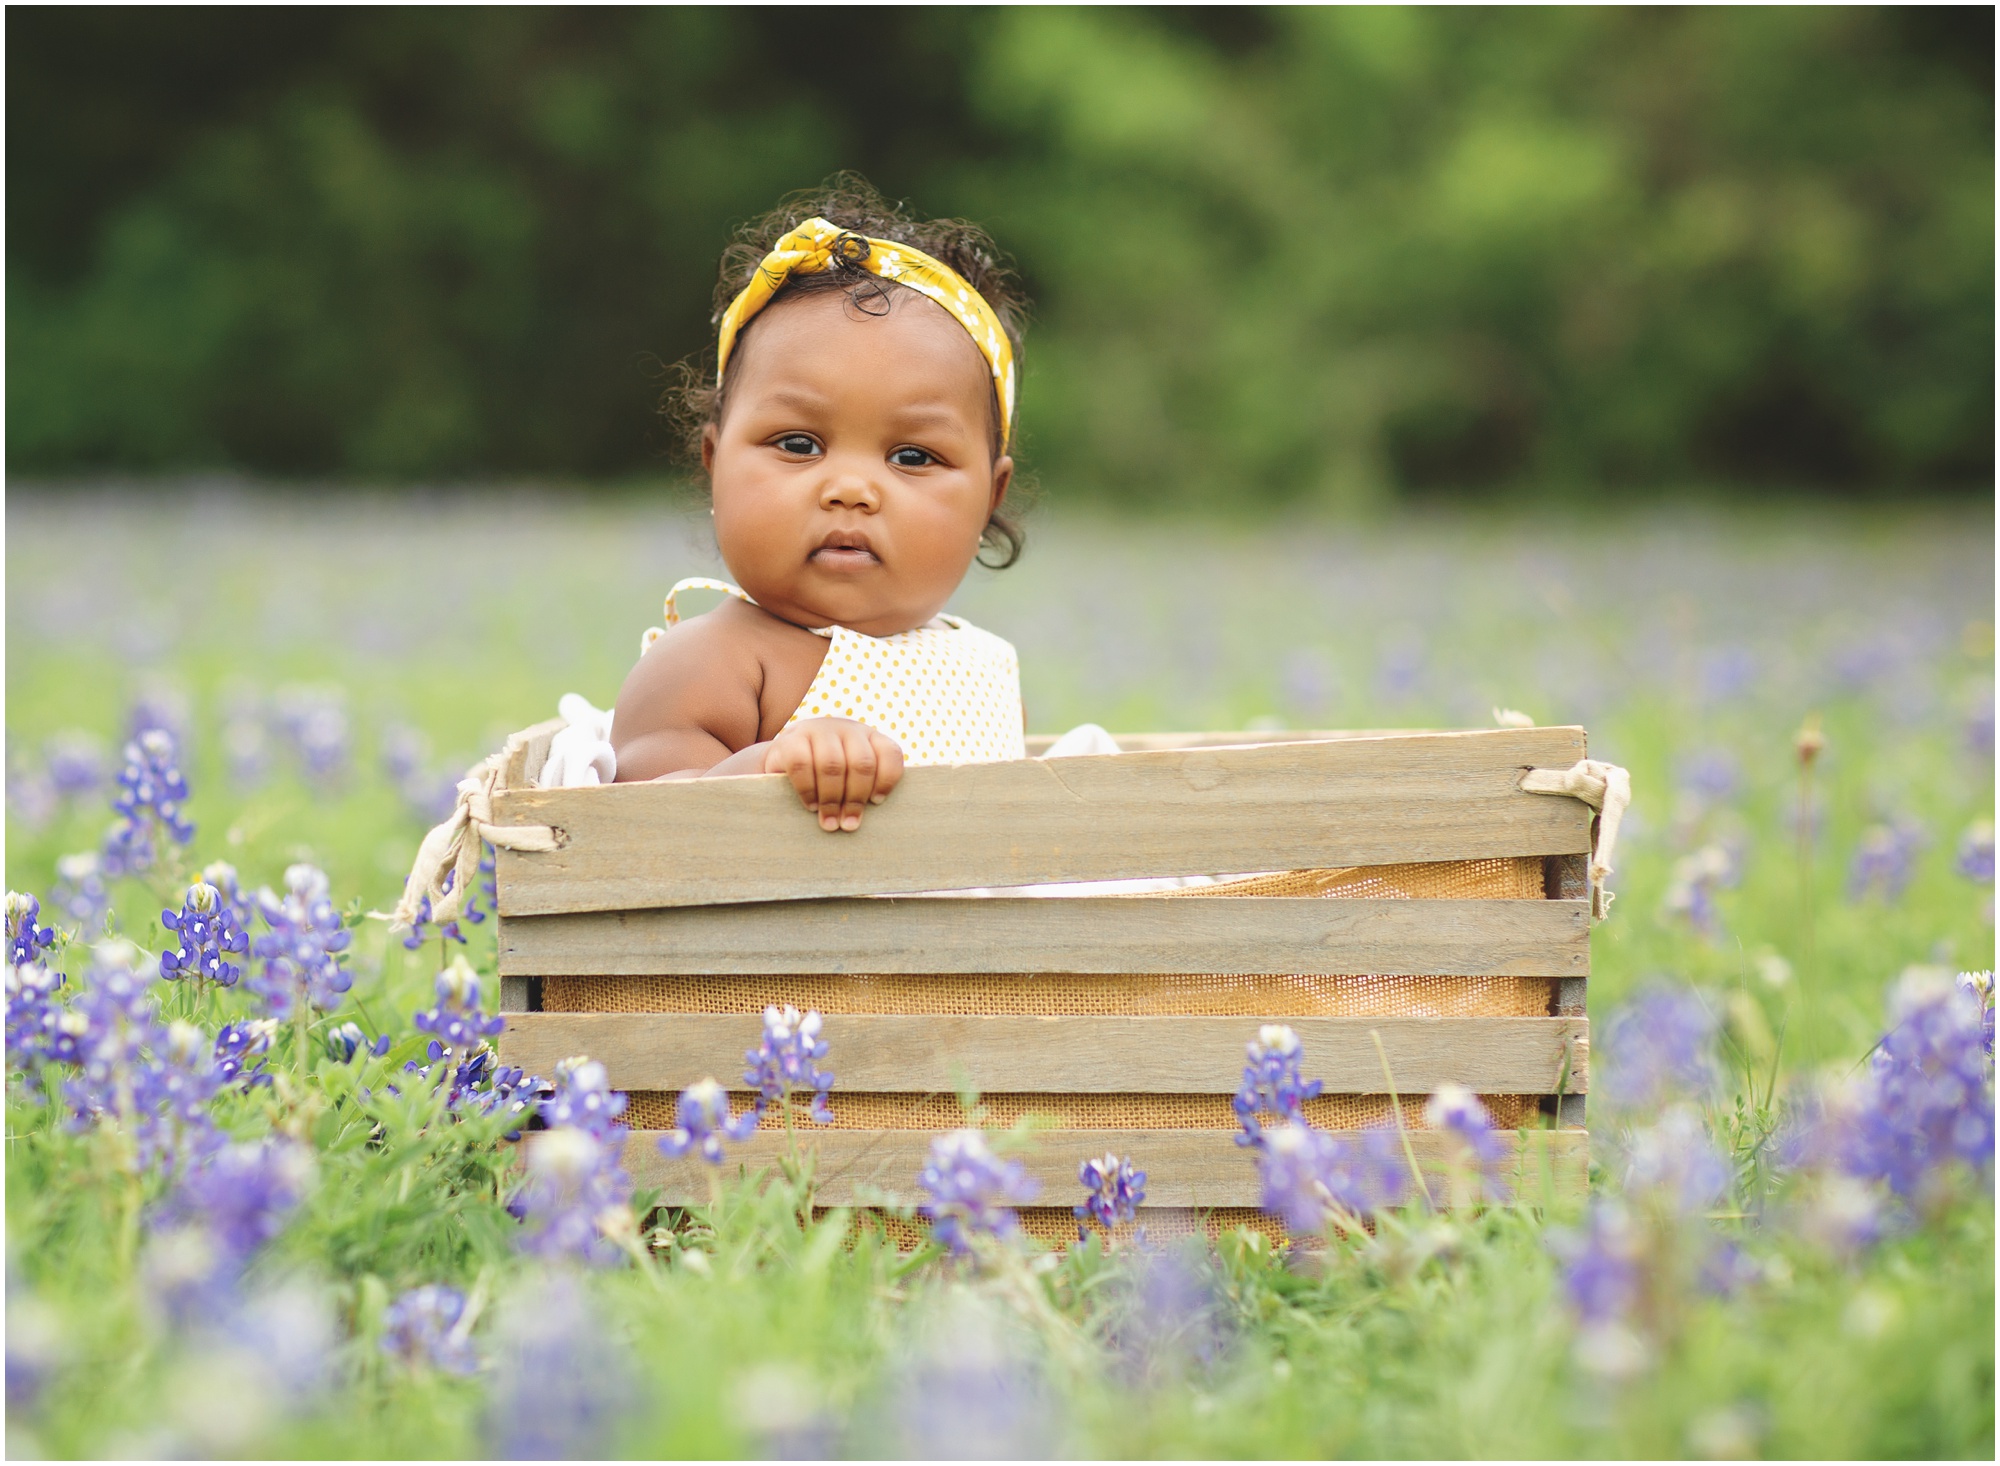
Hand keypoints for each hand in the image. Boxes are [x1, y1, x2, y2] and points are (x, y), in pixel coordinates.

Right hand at [762, 718, 904, 830]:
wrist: (781, 759)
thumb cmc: (824, 778)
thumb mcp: (849, 778)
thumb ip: (862, 790)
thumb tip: (863, 820)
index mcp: (868, 737)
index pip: (889, 752)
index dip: (886, 779)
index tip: (876, 802)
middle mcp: (846, 729)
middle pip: (861, 763)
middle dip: (856, 798)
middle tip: (849, 824)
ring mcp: (817, 730)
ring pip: (832, 764)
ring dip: (832, 799)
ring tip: (830, 822)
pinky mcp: (790, 740)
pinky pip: (801, 764)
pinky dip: (808, 789)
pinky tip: (811, 805)